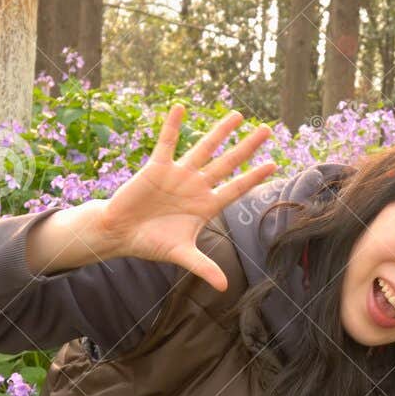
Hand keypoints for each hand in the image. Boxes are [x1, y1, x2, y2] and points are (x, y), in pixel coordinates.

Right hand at [97, 104, 277, 292]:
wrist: (121, 233)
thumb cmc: (151, 243)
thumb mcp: (180, 255)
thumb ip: (204, 267)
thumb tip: (225, 288)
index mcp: (206, 205)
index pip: (236, 188)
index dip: (254, 177)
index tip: (274, 165)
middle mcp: (197, 186)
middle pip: (228, 163)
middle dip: (247, 147)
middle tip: (267, 130)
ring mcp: (178, 174)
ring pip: (204, 148)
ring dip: (220, 131)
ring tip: (238, 114)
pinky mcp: (156, 166)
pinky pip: (167, 142)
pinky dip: (174, 125)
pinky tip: (181, 107)